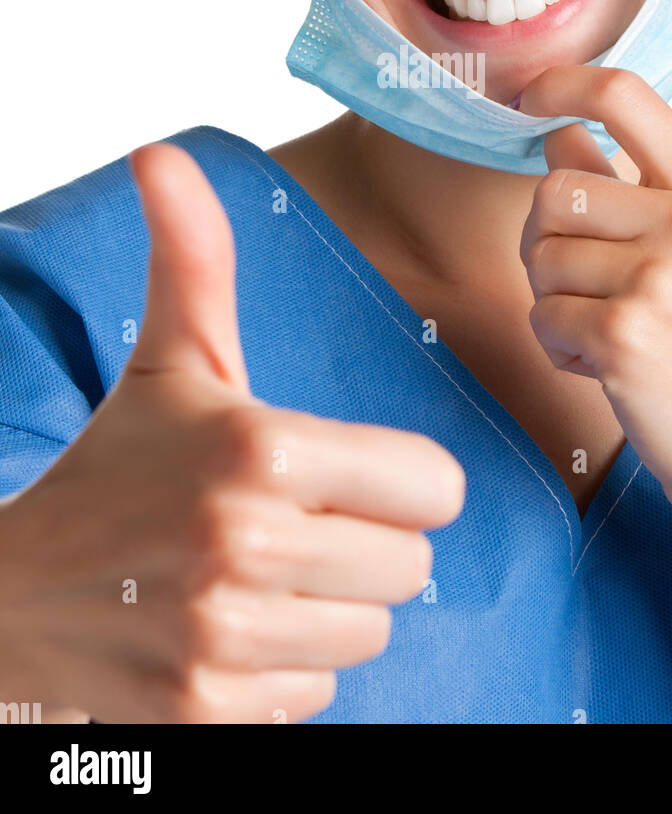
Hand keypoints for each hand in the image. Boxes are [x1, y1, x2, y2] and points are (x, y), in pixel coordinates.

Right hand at [0, 143, 464, 722]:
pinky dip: (285, 671)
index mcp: (260, 447)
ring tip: (259, 576)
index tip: (343, 473)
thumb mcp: (170, 361)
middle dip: (365, 545)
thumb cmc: (119, 463)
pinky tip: (229, 631)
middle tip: (292, 523)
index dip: (399, 481)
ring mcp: (224, 638)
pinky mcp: (208, 712)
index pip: (435, 489)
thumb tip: (158, 153)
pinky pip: (317, 697)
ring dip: (327, 609)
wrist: (16, 593)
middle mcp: (246, 546)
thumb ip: (193, 259)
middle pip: (410, 568)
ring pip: (368, 635)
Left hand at [518, 66, 671, 549]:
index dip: (561, 83)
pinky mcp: (624, 335)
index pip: (625, 94)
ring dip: (553, 304)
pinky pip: (540, 318)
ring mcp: (658, 278)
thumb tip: (557, 137)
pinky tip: (604, 368)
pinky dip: (558, 349)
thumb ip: (632, 191)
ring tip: (608, 336)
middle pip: (552, 191)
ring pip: (538, 258)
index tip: (527, 98)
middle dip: (546, 244)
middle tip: (585, 292)